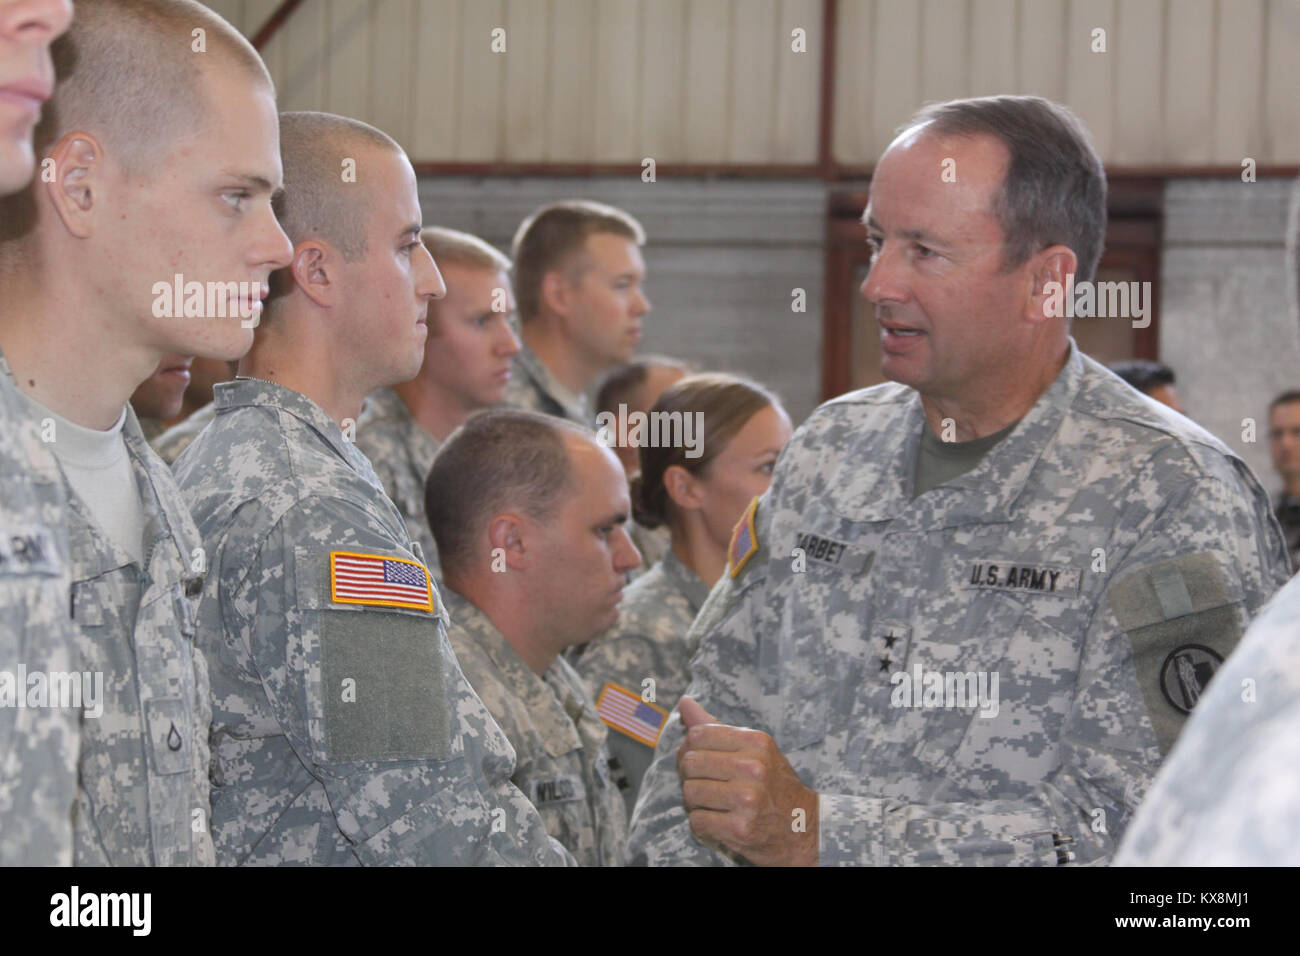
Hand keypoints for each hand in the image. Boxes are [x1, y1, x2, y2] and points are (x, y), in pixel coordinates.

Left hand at [676, 696, 818, 865]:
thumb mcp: (755, 749)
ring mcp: (748, 799)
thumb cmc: (773, 783)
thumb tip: (684, 703)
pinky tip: (717, 821)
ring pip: (691, 792)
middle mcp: (753, 767)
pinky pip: (698, 820)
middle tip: (703, 783)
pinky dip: (701, 823)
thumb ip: (717, 728)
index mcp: (756, 742)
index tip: (699, 760)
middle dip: (689, 775)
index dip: (689, 748)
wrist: (803, 826)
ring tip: (711, 803)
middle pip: (691, 763)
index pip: (698, 734)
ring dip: (694, 801)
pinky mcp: (741, 828)